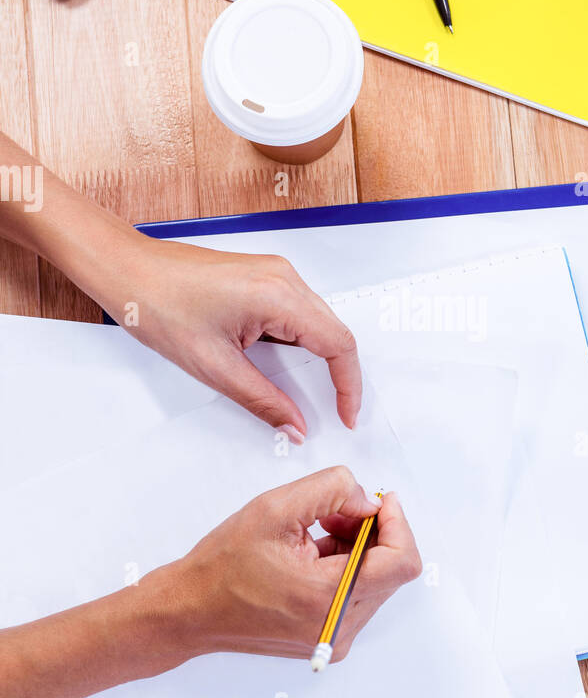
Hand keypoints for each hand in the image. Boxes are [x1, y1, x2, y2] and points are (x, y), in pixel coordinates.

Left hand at [116, 237, 360, 440]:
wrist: (128, 271)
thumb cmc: (159, 306)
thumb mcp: (216, 366)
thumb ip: (264, 400)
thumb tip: (295, 426)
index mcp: (278, 295)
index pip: (338, 344)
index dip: (349, 385)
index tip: (346, 415)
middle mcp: (284, 277)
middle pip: (334, 331)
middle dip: (339, 374)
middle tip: (335, 411)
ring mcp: (275, 273)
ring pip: (318, 321)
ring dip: (319, 358)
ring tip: (311, 394)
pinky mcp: (263, 276)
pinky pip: (298, 311)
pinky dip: (300, 341)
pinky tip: (284, 365)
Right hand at [163, 467, 422, 663]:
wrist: (191, 610)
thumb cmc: (223, 565)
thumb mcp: (276, 508)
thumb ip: (333, 491)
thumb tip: (370, 501)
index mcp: (328, 598)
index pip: (401, 562)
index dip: (398, 523)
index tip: (381, 501)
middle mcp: (338, 627)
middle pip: (390, 570)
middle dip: (372, 532)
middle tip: (335, 512)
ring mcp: (335, 637)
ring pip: (375, 581)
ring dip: (358, 548)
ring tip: (315, 532)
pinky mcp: (328, 638)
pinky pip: (357, 595)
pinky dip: (345, 567)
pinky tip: (311, 553)